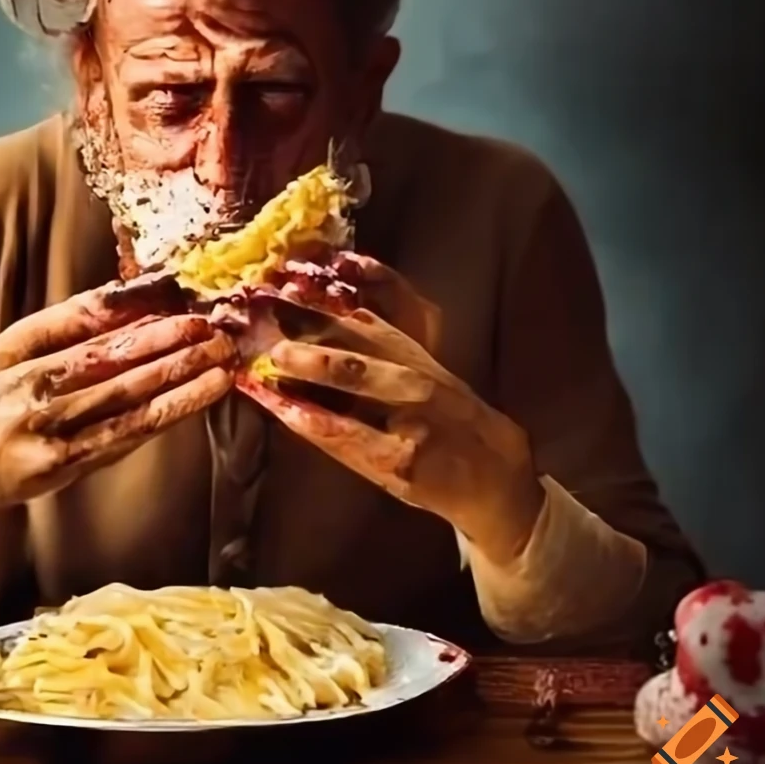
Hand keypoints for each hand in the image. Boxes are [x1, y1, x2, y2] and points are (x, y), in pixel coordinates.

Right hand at [0, 276, 235, 504]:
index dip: (124, 305)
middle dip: (164, 336)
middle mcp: (24, 384)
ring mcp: (42, 426)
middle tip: (210, 322)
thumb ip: (47, 335)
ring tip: (220, 354)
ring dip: (177, 370)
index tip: (168, 291)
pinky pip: (124, 433)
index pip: (71, 318)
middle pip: (106, 353)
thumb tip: (114, 300)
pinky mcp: (60, 464)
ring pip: (123, 391)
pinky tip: (201, 395)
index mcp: (7, 353)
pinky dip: (168, 411)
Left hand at [238, 256, 543, 564]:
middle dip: (311, 329)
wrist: (494, 475)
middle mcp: (415, 379)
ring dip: (312, 367)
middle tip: (270, 315)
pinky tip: (288, 413)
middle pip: (357, 345)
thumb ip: (386, 346)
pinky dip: (316, 422)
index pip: (365, 323)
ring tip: (273, 360)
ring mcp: (411, 418)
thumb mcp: (425, 373)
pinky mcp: (402, 460)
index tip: (286, 287)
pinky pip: (351, 436)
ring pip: (357, 381)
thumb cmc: (450, 421)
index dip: (323, 305)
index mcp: (416, 356)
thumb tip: (335, 314)